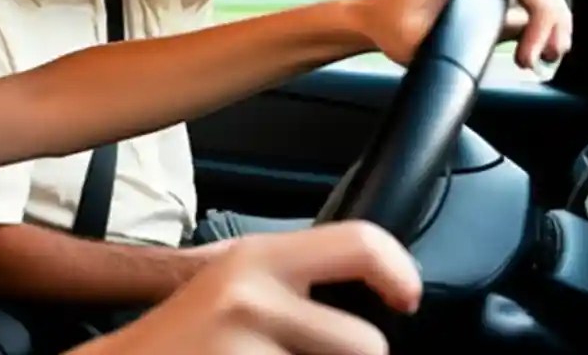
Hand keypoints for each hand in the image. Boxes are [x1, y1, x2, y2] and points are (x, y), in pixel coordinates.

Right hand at [71, 221, 420, 354]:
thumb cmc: (182, 334)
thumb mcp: (236, 280)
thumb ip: (296, 274)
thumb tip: (378, 277)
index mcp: (256, 258)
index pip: (361, 244)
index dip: (400, 273)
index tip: (405, 299)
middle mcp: (253, 300)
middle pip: (367, 344)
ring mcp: (248, 351)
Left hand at [360, 0, 572, 69]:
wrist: (373, 19)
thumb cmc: (390, 28)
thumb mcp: (416, 42)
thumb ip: (460, 40)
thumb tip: (513, 42)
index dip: (539, 10)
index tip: (535, 50)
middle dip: (552, 16)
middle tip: (552, 55)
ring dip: (551, 16)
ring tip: (552, 53)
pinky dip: (539, 15)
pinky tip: (543, 42)